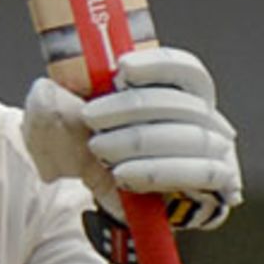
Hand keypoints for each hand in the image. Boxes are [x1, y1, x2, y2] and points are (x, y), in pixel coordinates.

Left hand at [23, 47, 241, 230]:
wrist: (97, 198)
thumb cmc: (85, 148)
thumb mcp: (58, 123)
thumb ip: (49, 104)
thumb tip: (48, 90)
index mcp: (176, 92)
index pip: (184, 69)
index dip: (158, 66)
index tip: (122, 69)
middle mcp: (204, 119)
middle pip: (183, 103)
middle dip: (134, 107)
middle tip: (90, 116)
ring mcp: (214, 152)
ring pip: (193, 139)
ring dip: (142, 141)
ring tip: (99, 148)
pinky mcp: (215, 187)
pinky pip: (203, 174)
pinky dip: (161, 171)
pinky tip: (124, 175)